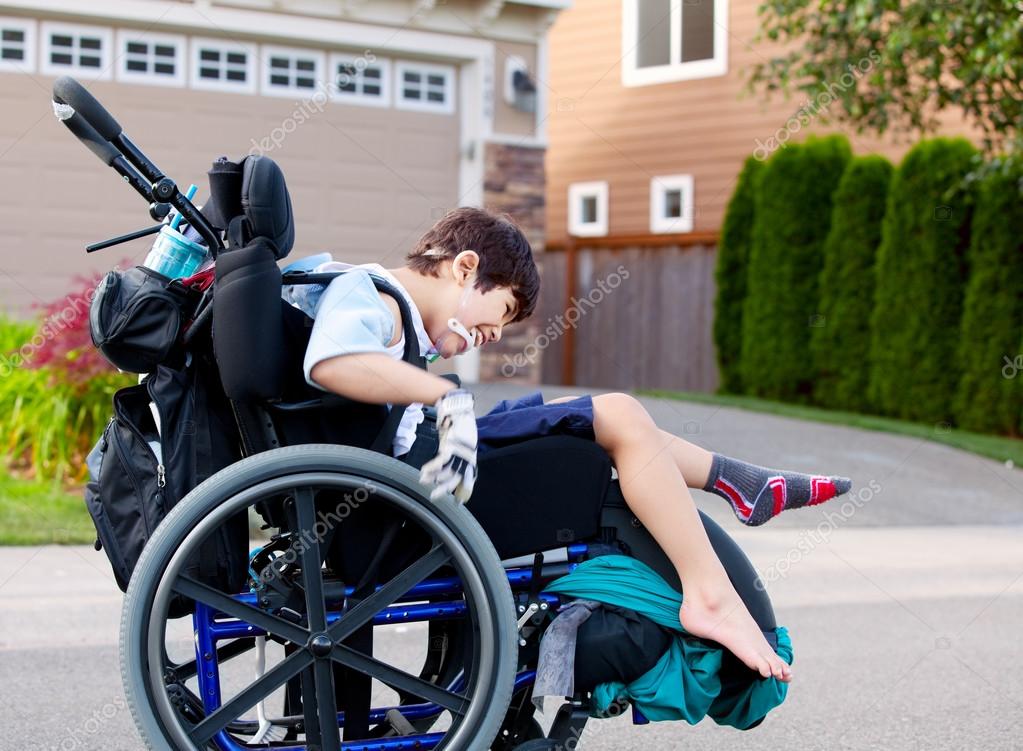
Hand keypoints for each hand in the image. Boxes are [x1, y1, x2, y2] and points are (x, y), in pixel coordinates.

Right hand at [419, 388, 477, 502]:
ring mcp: (459, 453)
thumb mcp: (462, 441)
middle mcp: (466, 457)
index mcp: (470, 457)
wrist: (459, 411)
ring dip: (433, 478)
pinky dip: (431, 468)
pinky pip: (440, 462)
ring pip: (446, 472)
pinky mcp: (451, 448)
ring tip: (423, 480)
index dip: (465, 489)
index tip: (460, 500)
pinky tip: (424, 471)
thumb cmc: (460, 425)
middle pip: (456, 478)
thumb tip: (447, 458)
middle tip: (434, 497)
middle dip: (445, 489)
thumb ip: (457, 452)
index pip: (469, 477)